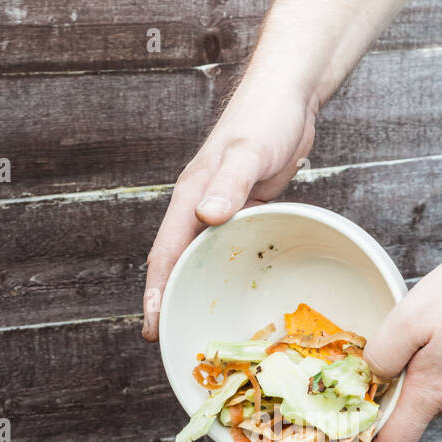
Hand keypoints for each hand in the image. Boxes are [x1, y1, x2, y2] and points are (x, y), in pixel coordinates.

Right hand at [141, 78, 317, 340]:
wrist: (289, 97)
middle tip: (175, 344)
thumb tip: (207, 217)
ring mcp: (223, 212)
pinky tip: (241, 295)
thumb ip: (230, 182)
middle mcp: (202, 209)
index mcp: (192, 198)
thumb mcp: (249, 151)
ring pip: (205, 260)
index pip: (166, 255)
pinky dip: (231, 274)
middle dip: (171, 303)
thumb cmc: (266, 118)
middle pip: (180, 264)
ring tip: (202, 330)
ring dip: (200, 292)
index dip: (157, 293)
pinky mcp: (247, 212)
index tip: (152, 328)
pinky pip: (232, 251)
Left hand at [341, 239, 441, 441]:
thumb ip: (382, 353)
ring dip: (413, 376)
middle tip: (364, 374)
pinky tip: (437, 334)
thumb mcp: (410, 316)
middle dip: (385, 400)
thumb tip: (371, 375)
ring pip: (432, 391)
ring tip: (406, 341)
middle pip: (409, 413)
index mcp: (433, 392)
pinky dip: (436, 364)